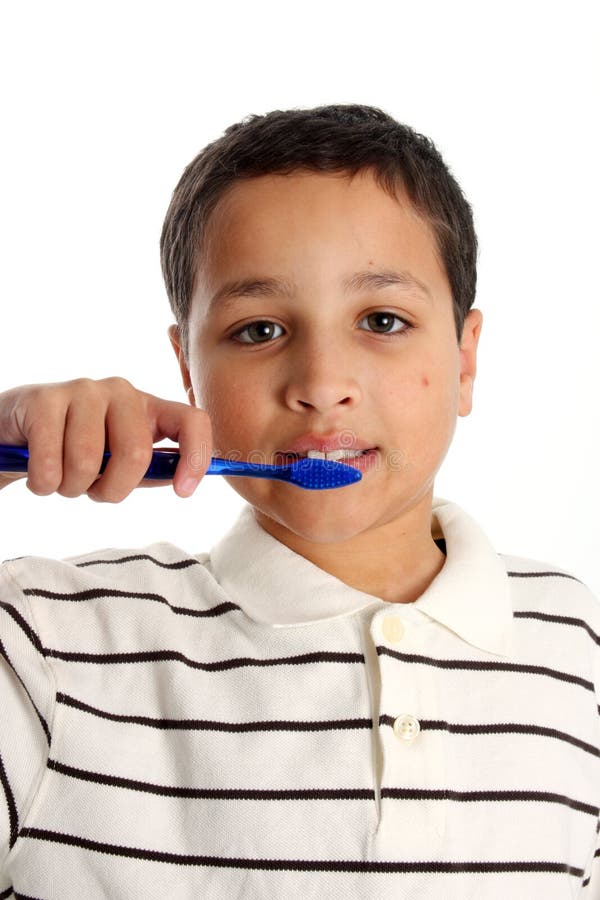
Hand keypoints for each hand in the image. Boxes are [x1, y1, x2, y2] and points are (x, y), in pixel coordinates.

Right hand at [0, 377, 211, 499]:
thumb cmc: (75, 450)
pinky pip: (51, 462)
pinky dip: (43, 484)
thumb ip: (150, 471)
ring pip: (88, 461)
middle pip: (135, 453)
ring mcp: (84, 390)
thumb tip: (182, 480)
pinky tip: (39, 475)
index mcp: (149, 408)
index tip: (184, 492)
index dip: (196, 457)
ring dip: (70, 488)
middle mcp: (121, 392)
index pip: (192, 420)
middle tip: (91, 492)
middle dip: (112, 490)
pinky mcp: (45, 399)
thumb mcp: (118, 463)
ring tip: (61, 479)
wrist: (18, 433)